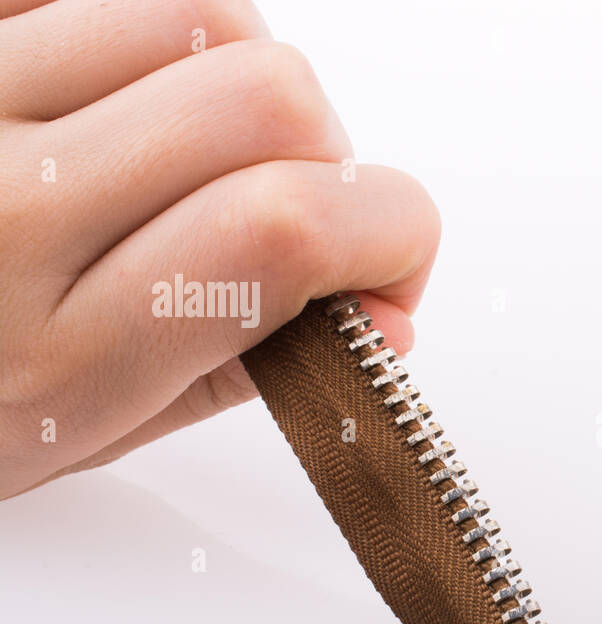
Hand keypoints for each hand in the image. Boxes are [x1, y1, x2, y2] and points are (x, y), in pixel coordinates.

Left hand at [0, 0, 439, 498]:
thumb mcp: (88, 434)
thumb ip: (242, 370)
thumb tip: (380, 318)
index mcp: (60, 351)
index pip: (287, 229)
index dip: (394, 231)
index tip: (388, 265)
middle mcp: (1, 212)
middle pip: (264, 97)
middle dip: (328, 154)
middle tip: (297, 207)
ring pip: (192, 12)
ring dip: (241, 79)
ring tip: (200, 143)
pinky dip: (141, 21)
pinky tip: (125, 88)